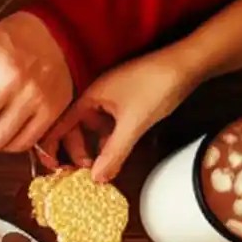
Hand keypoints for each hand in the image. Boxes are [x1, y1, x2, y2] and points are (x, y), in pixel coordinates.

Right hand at [41, 48, 197, 181]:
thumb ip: (113, 152)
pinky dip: (109, 140)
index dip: (51, 146)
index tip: (53, 167)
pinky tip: (116, 154)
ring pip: (93, 128)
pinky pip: (109, 125)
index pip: (59, 124)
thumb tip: (96, 178)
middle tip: (84, 172)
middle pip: (75, 128)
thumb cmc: (157, 86)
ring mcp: (111, 99)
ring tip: (99, 167)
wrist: (189, 63)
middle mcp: (95, 97)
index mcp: (89, 97)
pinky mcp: (126, 102)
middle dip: (77, 151)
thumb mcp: (134, 124)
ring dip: (94, 148)